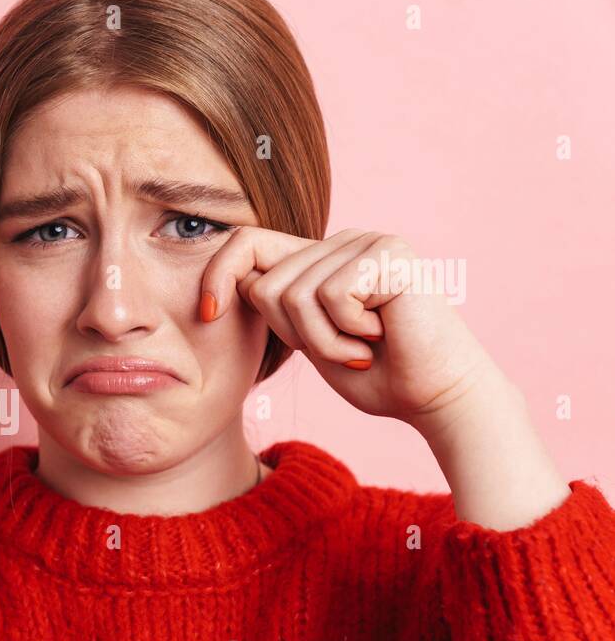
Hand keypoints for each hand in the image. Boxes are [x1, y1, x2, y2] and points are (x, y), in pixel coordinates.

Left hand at [199, 227, 495, 430]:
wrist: (435, 398)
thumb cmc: (377, 376)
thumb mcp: (310, 340)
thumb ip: (278, 308)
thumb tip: (235, 278)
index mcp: (321, 259)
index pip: (248, 245)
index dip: (217, 274)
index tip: (206, 313)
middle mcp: (343, 242)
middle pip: (268, 283)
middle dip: (295, 334)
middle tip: (343, 349)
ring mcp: (367, 242)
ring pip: (295, 294)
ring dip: (324, 341)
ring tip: (363, 347)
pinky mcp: (388, 254)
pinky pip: (329, 297)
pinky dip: (346, 334)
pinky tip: (380, 337)